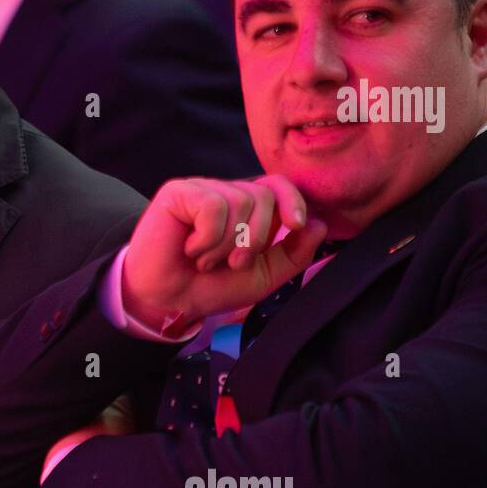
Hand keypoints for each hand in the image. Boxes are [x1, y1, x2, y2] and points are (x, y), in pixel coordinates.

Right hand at [122, 174, 327, 329]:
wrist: (167, 301)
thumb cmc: (209, 287)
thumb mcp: (262, 277)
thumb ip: (293, 254)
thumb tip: (319, 225)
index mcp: (246, 209)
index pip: (279, 186)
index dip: (292, 200)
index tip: (297, 224)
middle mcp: (225, 194)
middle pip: (263, 195)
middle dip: (255, 239)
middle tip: (232, 263)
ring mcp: (201, 190)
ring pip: (239, 201)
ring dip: (225, 245)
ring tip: (205, 260)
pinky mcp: (178, 192)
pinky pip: (212, 206)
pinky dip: (206, 238)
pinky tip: (189, 248)